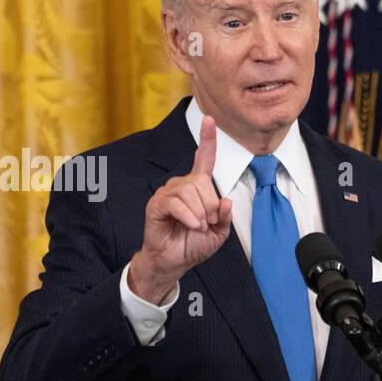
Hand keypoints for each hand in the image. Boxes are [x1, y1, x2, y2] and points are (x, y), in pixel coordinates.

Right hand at [129, 115, 232, 302]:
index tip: (210, 119)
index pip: (204, 159)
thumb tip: (225, 201)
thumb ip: (224, 217)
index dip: (207, 139)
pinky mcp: (156, 204)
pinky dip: (188, 216)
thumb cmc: (194, 245)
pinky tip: (192, 225)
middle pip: (201, 182)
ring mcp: (167, 193)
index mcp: (198, 188)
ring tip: (198, 227)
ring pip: (189, 191)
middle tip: (207, 223)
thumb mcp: (219, 233)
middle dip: (210, 205)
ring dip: (199, 213)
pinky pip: (175, 202)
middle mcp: (181, 186)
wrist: (175, 261)